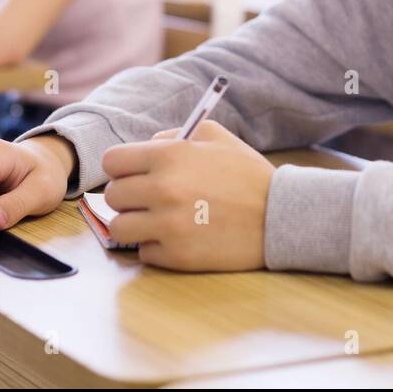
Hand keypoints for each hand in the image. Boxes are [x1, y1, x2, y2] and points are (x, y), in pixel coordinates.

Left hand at [102, 120, 273, 271]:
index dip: (121, 168)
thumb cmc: (248, 174)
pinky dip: (156, 247)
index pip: (111, 162)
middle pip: (112, 196)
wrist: (281, 216)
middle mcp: (162, 189)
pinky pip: (144, 252)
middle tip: (149, 199)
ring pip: (119, 228)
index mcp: (169, 156)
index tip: (133, 175)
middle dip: (128, 196)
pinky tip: (177, 238)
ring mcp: (168, 225)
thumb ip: (175, 135)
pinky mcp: (177, 256)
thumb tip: (146, 146)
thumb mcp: (216, 136)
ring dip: (135, 224)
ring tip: (156, 221)